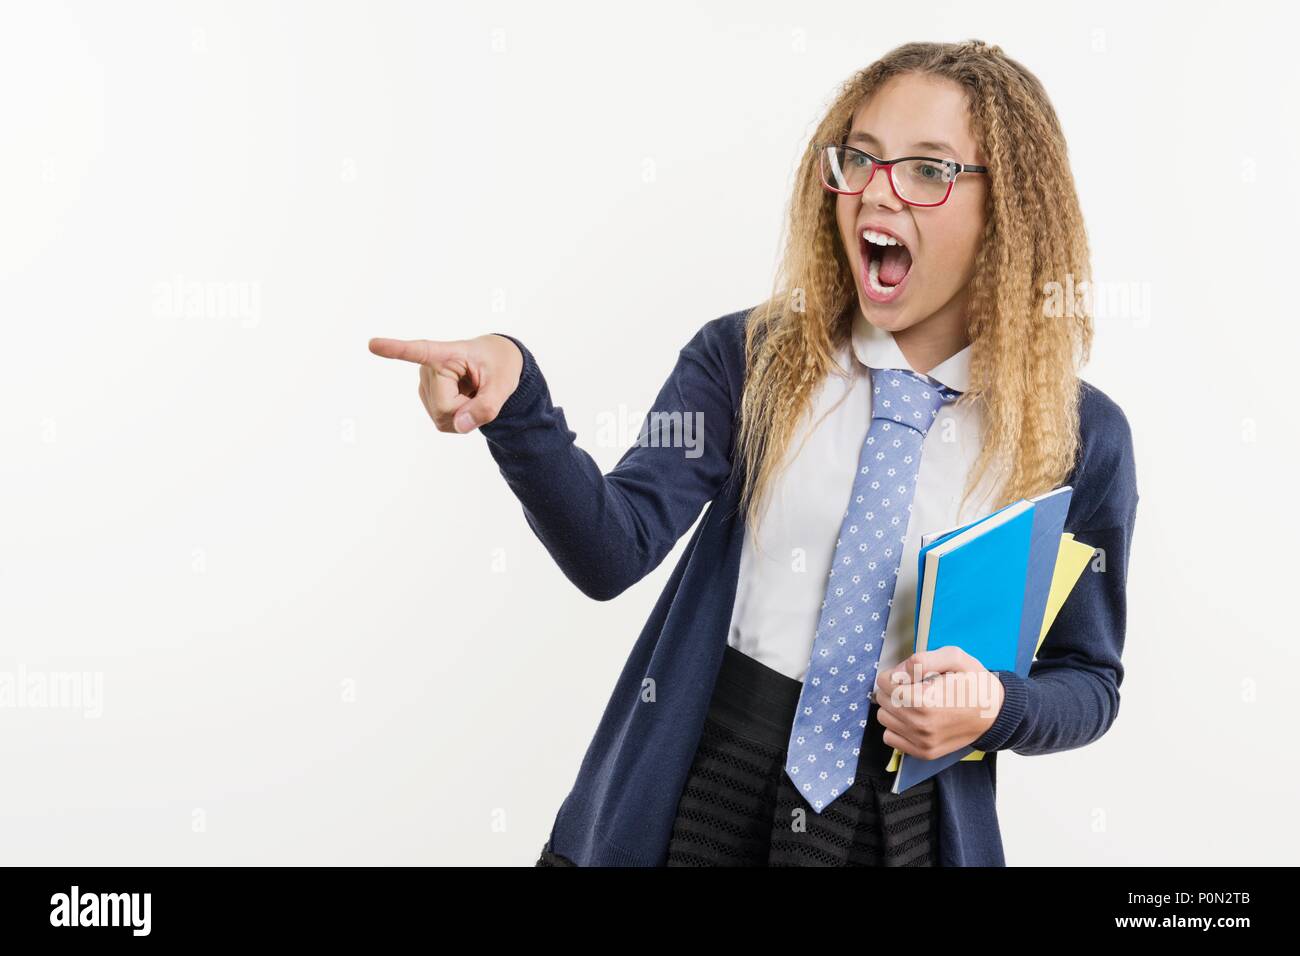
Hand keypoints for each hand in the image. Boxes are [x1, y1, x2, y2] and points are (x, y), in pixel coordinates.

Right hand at [368, 333, 522, 432]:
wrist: (496, 363)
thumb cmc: (500, 366)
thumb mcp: (504, 384)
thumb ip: (487, 406)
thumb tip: (459, 426)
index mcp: (447, 354)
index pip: (419, 351)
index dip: (395, 350)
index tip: (372, 344)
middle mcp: (428, 368)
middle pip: (446, 408)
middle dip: (468, 409)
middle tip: (479, 390)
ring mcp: (424, 385)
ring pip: (444, 418)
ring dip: (464, 413)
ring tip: (471, 391)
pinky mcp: (426, 398)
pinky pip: (444, 421)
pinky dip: (460, 417)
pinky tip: (464, 398)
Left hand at [873, 646, 1004, 759]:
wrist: (995, 713)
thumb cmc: (974, 683)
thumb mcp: (955, 657)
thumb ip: (922, 659)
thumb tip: (899, 671)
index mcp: (925, 700)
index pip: (884, 682)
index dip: (895, 673)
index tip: (911, 675)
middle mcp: (921, 725)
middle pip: (882, 700)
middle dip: (894, 689)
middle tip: (915, 687)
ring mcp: (922, 742)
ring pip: (884, 719)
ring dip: (894, 708)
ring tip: (916, 702)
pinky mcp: (924, 753)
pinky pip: (891, 738)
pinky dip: (898, 727)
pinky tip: (915, 718)